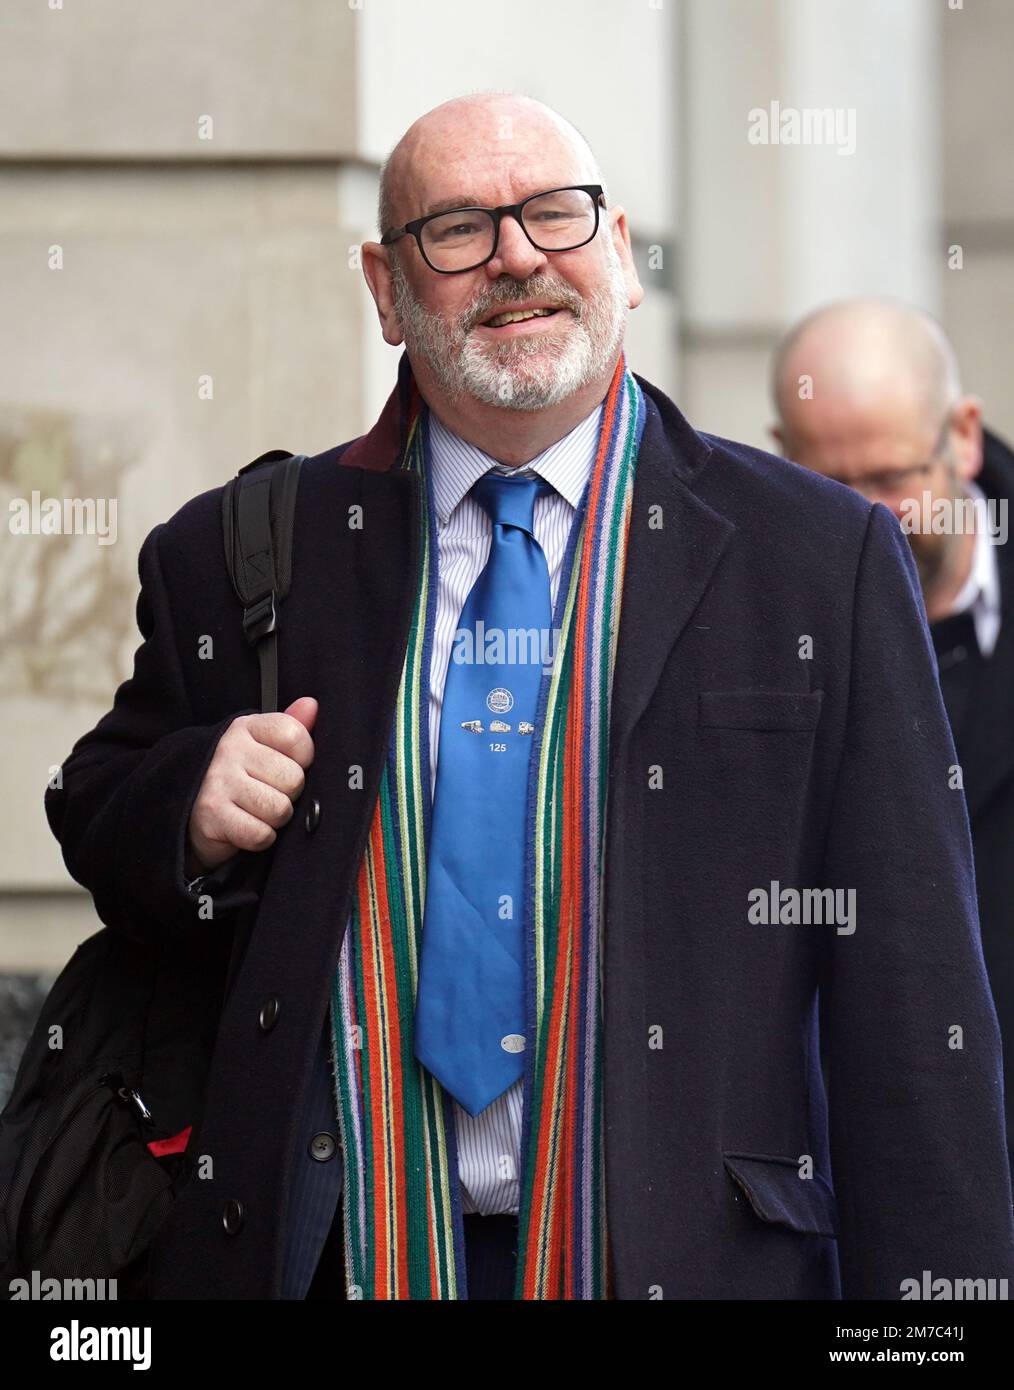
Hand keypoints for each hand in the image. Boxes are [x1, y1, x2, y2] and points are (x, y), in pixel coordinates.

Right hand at [185, 696, 317, 873]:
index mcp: (246, 727)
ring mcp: (217, 781)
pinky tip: (247, 827)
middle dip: (289, 795)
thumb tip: (313, 704)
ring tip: (258, 811)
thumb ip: (290, 725)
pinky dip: (260, 837)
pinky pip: (260, 833)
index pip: (295, 736)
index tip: (289, 765)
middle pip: (293, 778)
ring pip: (279, 808)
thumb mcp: (262, 746)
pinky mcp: (212, 814)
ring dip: (275, 818)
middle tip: (270, 794)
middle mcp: (229, 750)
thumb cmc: (237, 778)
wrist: (189, 812)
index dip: (304, 758)